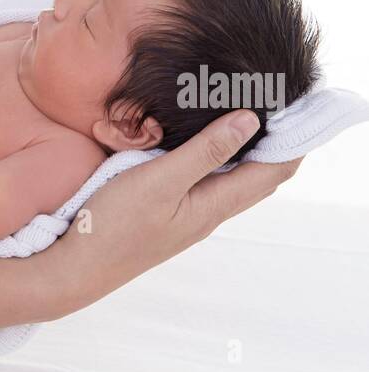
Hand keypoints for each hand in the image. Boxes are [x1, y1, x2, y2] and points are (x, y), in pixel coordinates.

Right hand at [40, 110, 303, 318]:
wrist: (77, 267)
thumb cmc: (115, 225)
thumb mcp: (160, 180)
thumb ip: (203, 150)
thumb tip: (248, 121)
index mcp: (213, 205)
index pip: (271, 172)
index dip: (291, 142)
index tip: (295, 107)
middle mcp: (207, 212)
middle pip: (258, 177)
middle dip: (275, 143)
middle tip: (276, 104)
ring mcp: (188, 214)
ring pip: (232, 179)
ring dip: (247, 150)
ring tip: (249, 114)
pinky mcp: (169, 211)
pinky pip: (207, 181)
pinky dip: (218, 157)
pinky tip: (204, 140)